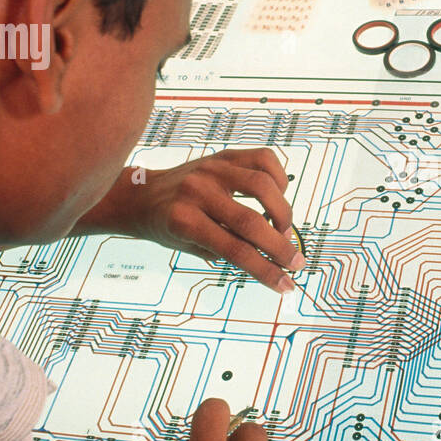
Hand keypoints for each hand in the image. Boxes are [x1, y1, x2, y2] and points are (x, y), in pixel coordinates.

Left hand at [77, 148, 303, 292]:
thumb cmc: (169, 227)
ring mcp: (212, 168)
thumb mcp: (191, 247)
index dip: (265, 270)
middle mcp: (197, 190)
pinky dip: (279, 180)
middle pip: (252, 222)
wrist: (143, 194)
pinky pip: (264, 160)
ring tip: (284, 230)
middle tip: (296, 262)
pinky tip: (277, 197)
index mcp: (184, 220)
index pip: (235, 251)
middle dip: (281, 247)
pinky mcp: (224, 154)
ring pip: (264, 186)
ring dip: (283, 213)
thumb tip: (275, 258)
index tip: (286, 285)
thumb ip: (229, 251)